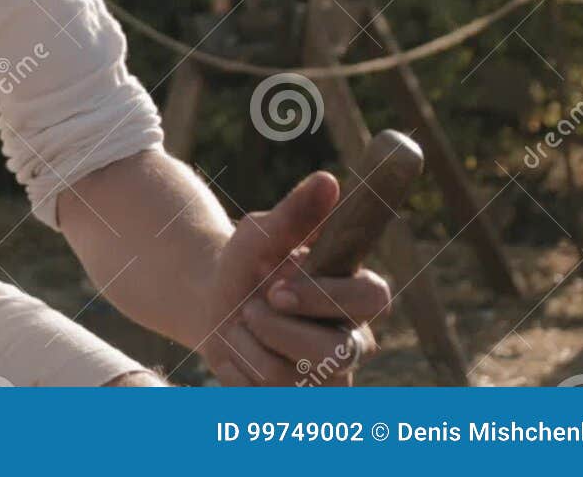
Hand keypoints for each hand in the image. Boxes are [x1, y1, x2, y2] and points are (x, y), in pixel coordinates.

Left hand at [199, 172, 391, 385]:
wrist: (210, 303)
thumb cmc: (246, 263)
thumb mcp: (259, 233)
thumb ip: (294, 213)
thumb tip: (328, 181)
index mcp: (355, 291)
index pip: (372, 297)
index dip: (321, 297)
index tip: (275, 290)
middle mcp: (353, 337)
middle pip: (338, 352)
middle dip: (278, 330)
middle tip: (250, 310)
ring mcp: (331, 376)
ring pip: (297, 381)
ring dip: (251, 348)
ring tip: (242, 328)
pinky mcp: (302, 402)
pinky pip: (270, 402)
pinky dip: (239, 375)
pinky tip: (235, 356)